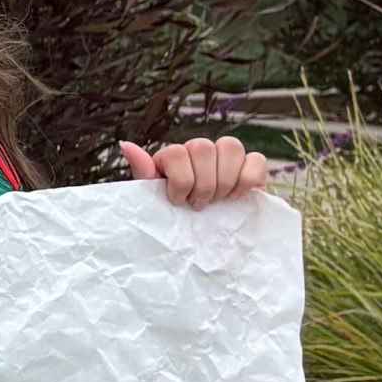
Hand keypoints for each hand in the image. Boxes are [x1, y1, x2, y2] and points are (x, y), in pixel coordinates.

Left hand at [119, 135, 268, 206]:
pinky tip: (238, 197)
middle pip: (202, 147)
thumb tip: (125, 144)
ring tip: (219, 201)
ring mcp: (226, 156)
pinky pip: (256, 158)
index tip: (178, 201)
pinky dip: (248, 179)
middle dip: (202, 184)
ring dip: (224, 180)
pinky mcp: (251, 166)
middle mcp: (199, 151)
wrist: (203, 238)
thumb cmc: (173, 217)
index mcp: (174, 157)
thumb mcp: (153, 199)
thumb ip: (143, 173)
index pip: (176, 152)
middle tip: (199, 205)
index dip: (180, 180)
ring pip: (230, 146)